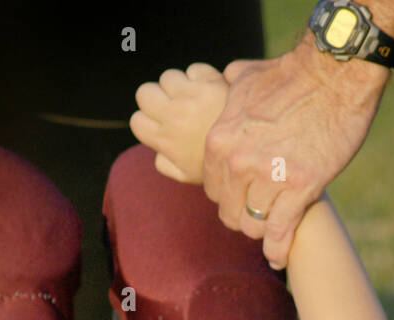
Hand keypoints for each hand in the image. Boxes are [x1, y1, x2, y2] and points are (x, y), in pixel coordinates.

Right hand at [130, 63, 228, 184]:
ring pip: (168, 77)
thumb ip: (165, 164)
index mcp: (165, 139)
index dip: (148, 121)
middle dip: (156, 98)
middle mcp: (173, 115)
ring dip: (178, 85)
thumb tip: (156, 149)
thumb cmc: (221, 165)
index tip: (163, 125)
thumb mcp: (187, 175)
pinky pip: (193, 69)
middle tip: (174, 107)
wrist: (256, 149)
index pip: (137, 120)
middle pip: (144, 92)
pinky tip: (210, 90)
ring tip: (193, 97)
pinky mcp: (210, 81)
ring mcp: (191, 96)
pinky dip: (200, 77)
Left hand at [203, 43, 386, 266]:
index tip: (244, 198)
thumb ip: (229, 93)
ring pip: (254, 225)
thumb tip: (223, 83)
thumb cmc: (294, 74)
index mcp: (221, 140)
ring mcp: (270, 176)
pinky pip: (281, 231)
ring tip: (273, 232)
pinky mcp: (302, 187)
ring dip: (263, 231)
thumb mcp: (246, 80)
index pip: (213, 189)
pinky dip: (280, 249)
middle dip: (244, 216)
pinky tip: (279, 258)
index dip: (230, 196)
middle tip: (260, 217)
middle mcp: (239, 162)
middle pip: (230, 212)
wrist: (335, 72)